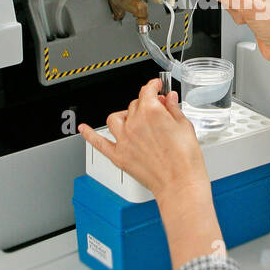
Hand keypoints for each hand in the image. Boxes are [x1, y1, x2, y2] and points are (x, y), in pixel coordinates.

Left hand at [78, 78, 208, 205]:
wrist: (180, 184)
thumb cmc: (185, 159)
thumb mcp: (185, 126)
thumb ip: (173, 109)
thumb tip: (169, 99)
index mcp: (151, 112)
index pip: (147, 91)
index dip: (153, 86)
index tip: (156, 86)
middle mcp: (134, 123)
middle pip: (134, 105)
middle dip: (144, 105)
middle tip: (155, 110)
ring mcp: (123, 140)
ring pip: (115, 118)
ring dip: (123, 115)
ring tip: (131, 119)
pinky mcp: (118, 156)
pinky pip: (98, 142)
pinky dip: (89, 134)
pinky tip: (83, 128)